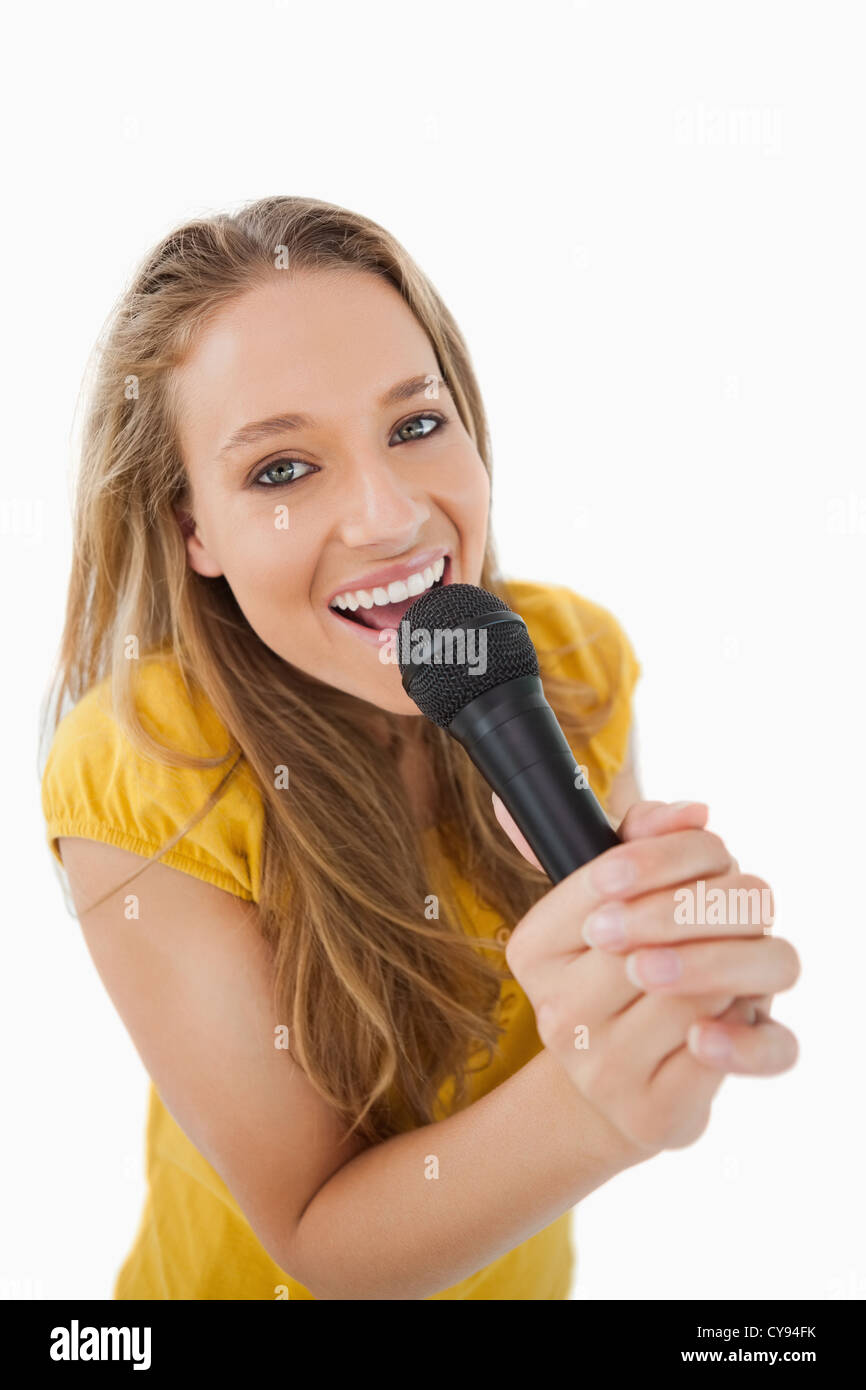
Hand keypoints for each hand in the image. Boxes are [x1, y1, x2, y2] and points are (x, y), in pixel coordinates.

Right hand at [493, 794, 799, 1152]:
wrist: (616, 1087)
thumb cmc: (620, 974)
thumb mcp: (612, 900)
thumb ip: (638, 839)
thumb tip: (692, 812)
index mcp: (534, 948)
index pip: (607, 877)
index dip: (672, 858)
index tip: (704, 854)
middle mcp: (557, 1011)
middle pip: (666, 935)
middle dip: (718, 912)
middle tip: (737, 909)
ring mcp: (602, 1068)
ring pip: (704, 991)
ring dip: (735, 969)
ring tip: (731, 966)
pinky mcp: (654, 1112)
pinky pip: (730, 1052)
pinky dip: (748, 1027)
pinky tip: (734, 1015)